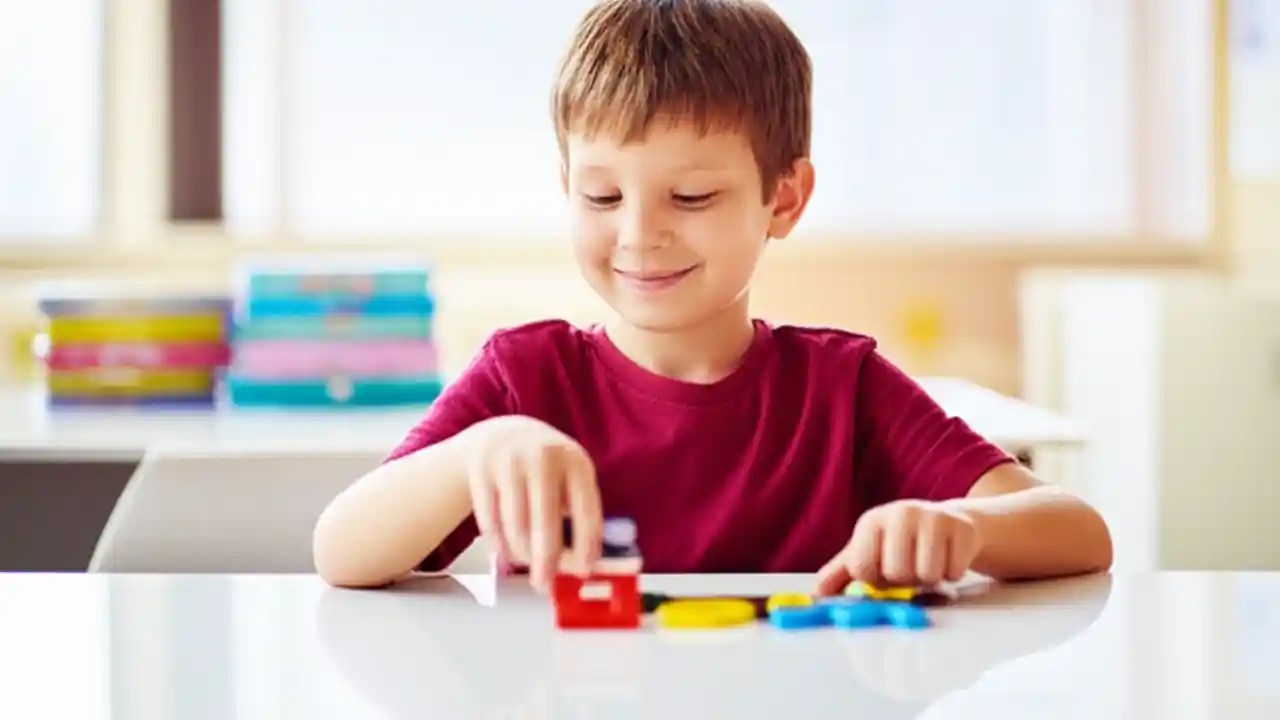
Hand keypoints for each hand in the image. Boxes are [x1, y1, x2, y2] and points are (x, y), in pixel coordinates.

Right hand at [464, 416, 602, 590]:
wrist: (500, 435)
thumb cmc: (544, 468)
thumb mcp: (569, 478)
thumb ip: (579, 515)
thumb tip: (581, 565)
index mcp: (576, 461)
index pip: (586, 511)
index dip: (586, 545)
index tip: (585, 571)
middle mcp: (543, 457)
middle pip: (545, 524)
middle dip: (547, 562)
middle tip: (546, 586)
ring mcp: (509, 462)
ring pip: (516, 528)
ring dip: (521, 555)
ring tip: (526, 562)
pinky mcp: (481, 472)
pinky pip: (490, 523)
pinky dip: (499, 545)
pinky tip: (505, 552)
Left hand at [815, 500, 980, 594]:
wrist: (944, 522)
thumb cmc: (898, 543)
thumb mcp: (868, 551)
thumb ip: (841, 573)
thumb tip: (817, 592)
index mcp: (871, 522)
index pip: (862, 566)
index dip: (873, 580)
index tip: (881, 572)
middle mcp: (900, 513)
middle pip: (896, 572)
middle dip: (903, 580)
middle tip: (908, 568)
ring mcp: (933, 518)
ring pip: (928, 574)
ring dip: (929, 579)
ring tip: (926, 564)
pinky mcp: (962, 528)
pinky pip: (954, 572)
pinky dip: (951, 574)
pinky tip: (946, 558)